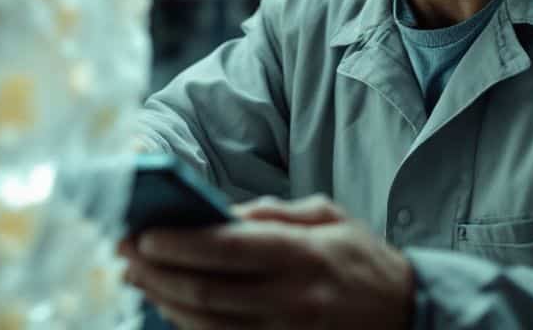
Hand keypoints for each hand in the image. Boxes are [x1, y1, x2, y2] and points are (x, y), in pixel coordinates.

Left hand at [118, 195, 414, 329]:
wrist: (409, 315)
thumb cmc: (362, 259)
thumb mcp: (328, 217)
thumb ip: (273, 213)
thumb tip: (220, 213)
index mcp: (301, 256)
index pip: (226, 249)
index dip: (177, 243)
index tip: (142, 233)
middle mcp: (290, 300)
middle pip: (205, 291)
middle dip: (156, 272)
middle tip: (123, 252)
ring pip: (206, 324)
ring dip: (163, 301)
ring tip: (136, 277)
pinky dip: (189, 327)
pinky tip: (170, 307)